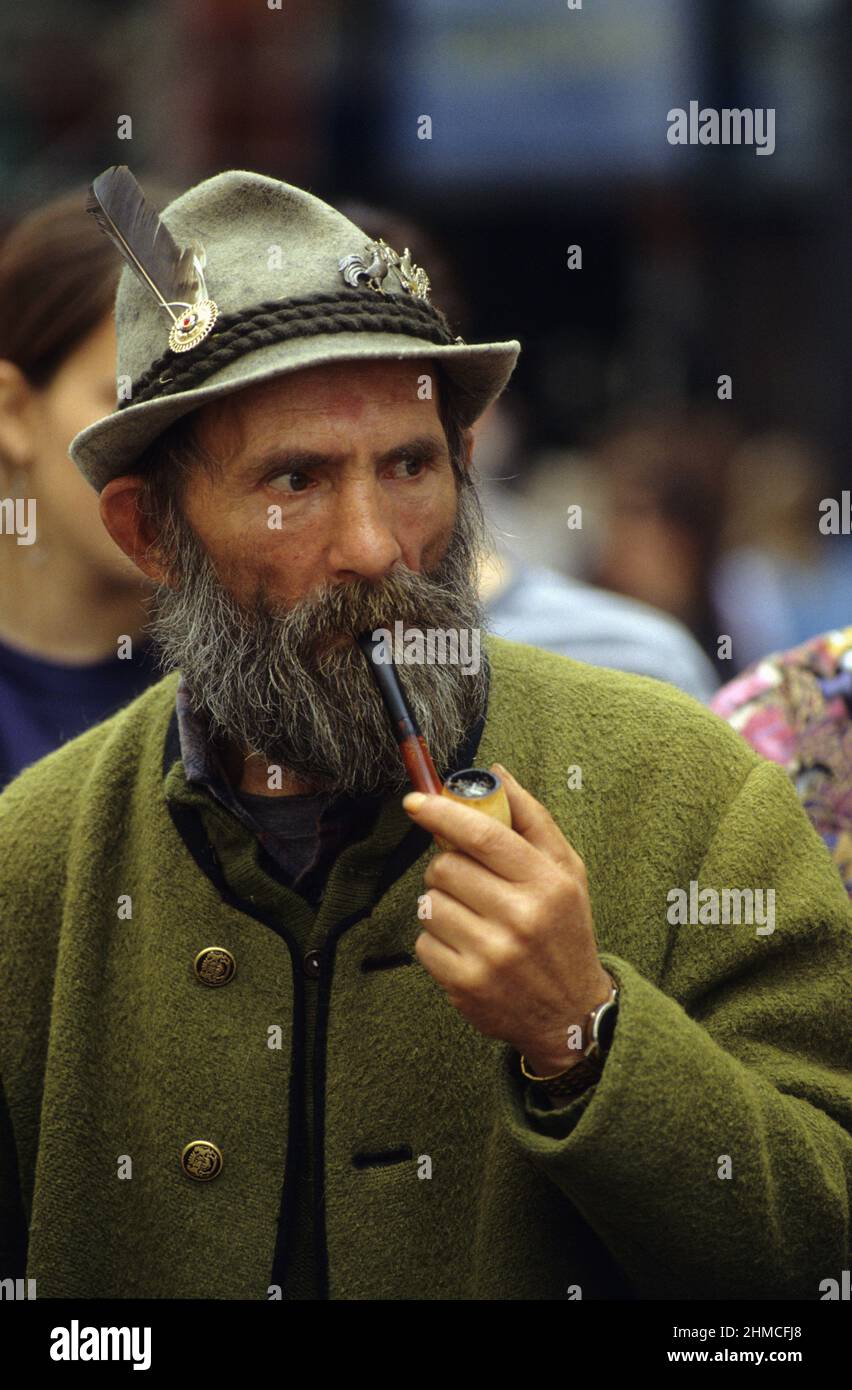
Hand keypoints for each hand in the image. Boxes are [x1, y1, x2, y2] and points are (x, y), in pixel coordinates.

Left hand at [402, 763, 610, 1073]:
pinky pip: (423, 942)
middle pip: (444, 867)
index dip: (441, 812)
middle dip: (447, 868)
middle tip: (469, 882)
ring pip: (428, 903)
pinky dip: (438, 941)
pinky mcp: (465, 984)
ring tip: (473, 920)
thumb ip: (531, 820)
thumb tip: (496, 773)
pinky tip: (467, 949)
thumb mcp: (566, 871)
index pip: (481, 835)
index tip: (416, 801)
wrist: (571, 1014)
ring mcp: (490, 954)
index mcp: (547, 882)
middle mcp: (520, 917)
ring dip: (441, 905)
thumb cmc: (564, 930)